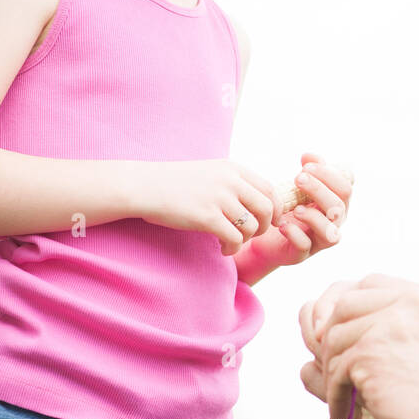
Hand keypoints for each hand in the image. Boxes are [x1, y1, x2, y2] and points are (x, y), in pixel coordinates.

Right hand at [139, 159, 277, 254]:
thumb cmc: (175, 183)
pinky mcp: (207, 217)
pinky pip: (235, 239)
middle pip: (267, 208)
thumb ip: (233, 183)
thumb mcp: (210, 173)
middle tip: (251, 235)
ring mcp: (219, 198)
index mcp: (233, 169)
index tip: (269, 222)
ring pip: (252, 226)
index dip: (275, 210)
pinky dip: (233, 248)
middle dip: (264, 227)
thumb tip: (258, 203)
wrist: (144, 186)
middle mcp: (230, 181)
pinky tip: (223, 249)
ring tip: (232, 242)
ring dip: (246, 240)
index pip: (270, 189)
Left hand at [248, 152, 352, 268]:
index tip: (307, 165)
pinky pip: (305, 247)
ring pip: (330, 232)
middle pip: (338, 205)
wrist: (266, 236)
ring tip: (295, 208)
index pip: (346, 186)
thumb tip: (309, 156)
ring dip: (313, 217)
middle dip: (319, 189)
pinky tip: (283, 225)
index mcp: (336, 202)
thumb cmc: (289, 207)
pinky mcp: (302, 253)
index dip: (330, 174)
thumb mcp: (298, 187)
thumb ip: (309, 171)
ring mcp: (319, 239)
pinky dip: (295, 235)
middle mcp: (334, 222)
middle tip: (298, 178)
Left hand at [298, 273, 418, 418]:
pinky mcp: (373, 348)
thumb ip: (362, 352)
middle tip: (330, 369)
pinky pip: (334, 366)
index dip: (343, 306)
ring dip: (332, 370)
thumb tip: (303, 365)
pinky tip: (343, 411)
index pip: (371, 284)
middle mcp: (414, 301)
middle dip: (328, 335)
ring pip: (335, 335)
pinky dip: (334, 392)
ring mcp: (393, 321)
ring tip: (343, 398)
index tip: (331, 336)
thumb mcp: (406, 367)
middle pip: (345, 301)